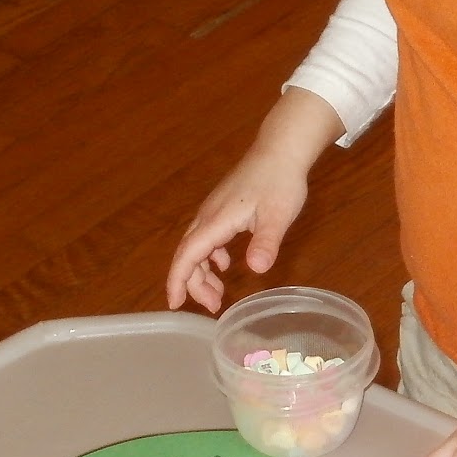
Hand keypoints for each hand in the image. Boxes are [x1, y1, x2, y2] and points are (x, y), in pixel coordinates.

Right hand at [165, 146, 308, 311]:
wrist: (281, 150)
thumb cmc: (281, 181)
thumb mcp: (278, 215)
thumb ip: (265, 242)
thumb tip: (257, 269)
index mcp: (217, 220)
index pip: (189, 255)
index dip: (179, 280)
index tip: (175, 304)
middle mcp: (209, 216)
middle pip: (190, 254)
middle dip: (194, 284)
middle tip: (214, 306)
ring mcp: (214, 212)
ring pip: (198, 247)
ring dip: (203, 272)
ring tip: (219, 295)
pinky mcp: (223, 209)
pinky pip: (208, 237)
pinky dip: (212, 256)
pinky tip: (225, 265)